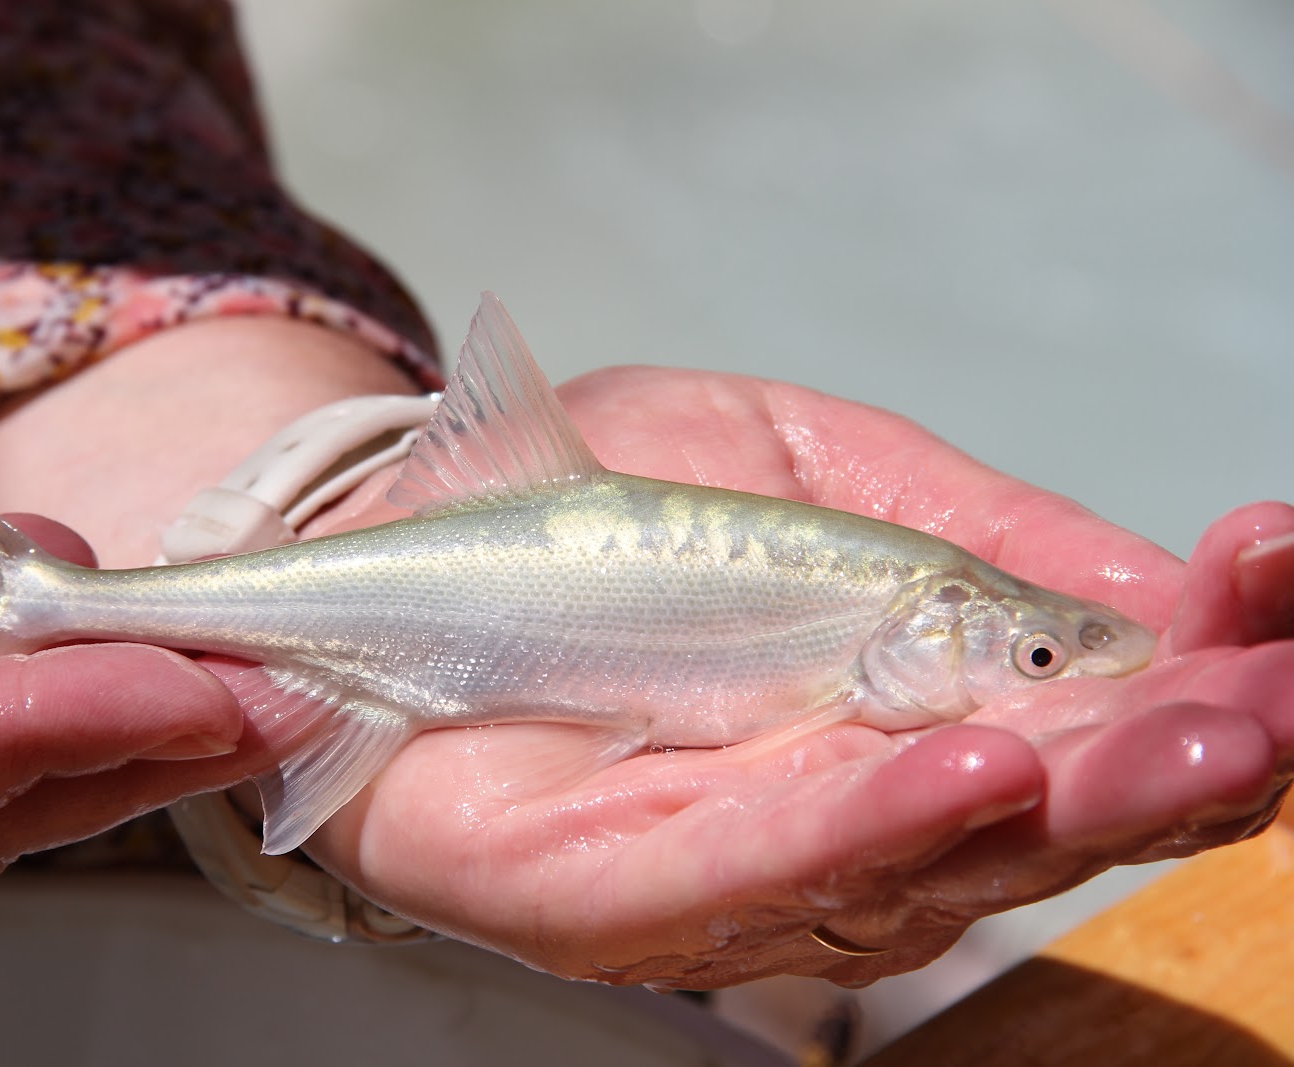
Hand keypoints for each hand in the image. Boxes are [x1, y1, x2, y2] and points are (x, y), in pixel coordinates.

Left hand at [284, 366, 1293, 988]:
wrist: (392, 533)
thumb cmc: (589, 510)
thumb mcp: (787, 460)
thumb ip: (952, 529)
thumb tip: (1148, 590)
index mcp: (890, 711)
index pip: (1077, 711)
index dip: (1198, 662)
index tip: (1279, 579)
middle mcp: (825, 813)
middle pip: (1024, 818)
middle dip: (1163, 766)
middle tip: (1270, 708)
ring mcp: (719, 869)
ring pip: (910, 869)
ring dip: (1052, 806)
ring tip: (1169, 744)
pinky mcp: (593, 898)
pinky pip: (734, 878)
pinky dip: (860, 828)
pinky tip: (967, 768)